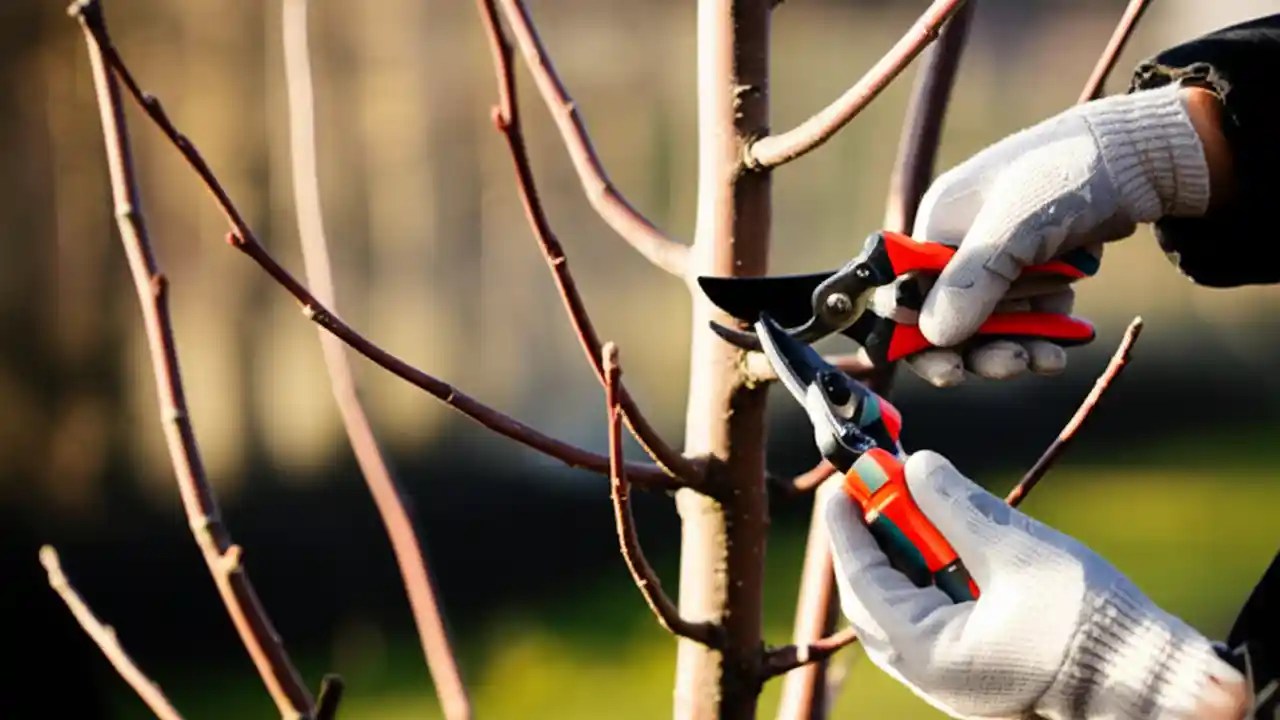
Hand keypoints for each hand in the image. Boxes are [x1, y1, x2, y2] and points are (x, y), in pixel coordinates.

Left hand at [823, 451, 1245, 718]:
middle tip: (877, 488)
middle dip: (873, 538)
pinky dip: (930, 577)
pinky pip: (933, 618)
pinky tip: (948, 543)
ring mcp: (954, 677)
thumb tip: (916, 467)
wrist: (1155, 682)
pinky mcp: (979, 670)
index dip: (848, 527)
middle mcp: (930, 674)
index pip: (862, 581)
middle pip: (874, 597)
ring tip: (915, 506)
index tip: (842, 484)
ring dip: (904, 555)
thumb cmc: (1089, 625)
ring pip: (903, 608)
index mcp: (928, 655)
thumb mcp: (1015, 550)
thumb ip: (956, 506)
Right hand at [882, 84, 1215, 386]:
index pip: (906, 292)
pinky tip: (1065, 342)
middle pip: (947, 318)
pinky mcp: (1034, 273)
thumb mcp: (1015, 227)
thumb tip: (931, 334)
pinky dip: (1042, 334)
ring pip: (990, 326)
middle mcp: (959, 246)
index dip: (917, 335)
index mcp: (937, 225)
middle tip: (1009, 367)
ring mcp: (998, 261)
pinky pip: (1026, 319)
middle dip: (976, 349)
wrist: (1141, 157)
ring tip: (1047, 360)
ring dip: (1014, 347)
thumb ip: (970, 280)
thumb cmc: (1066, 175)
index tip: (948, 369)